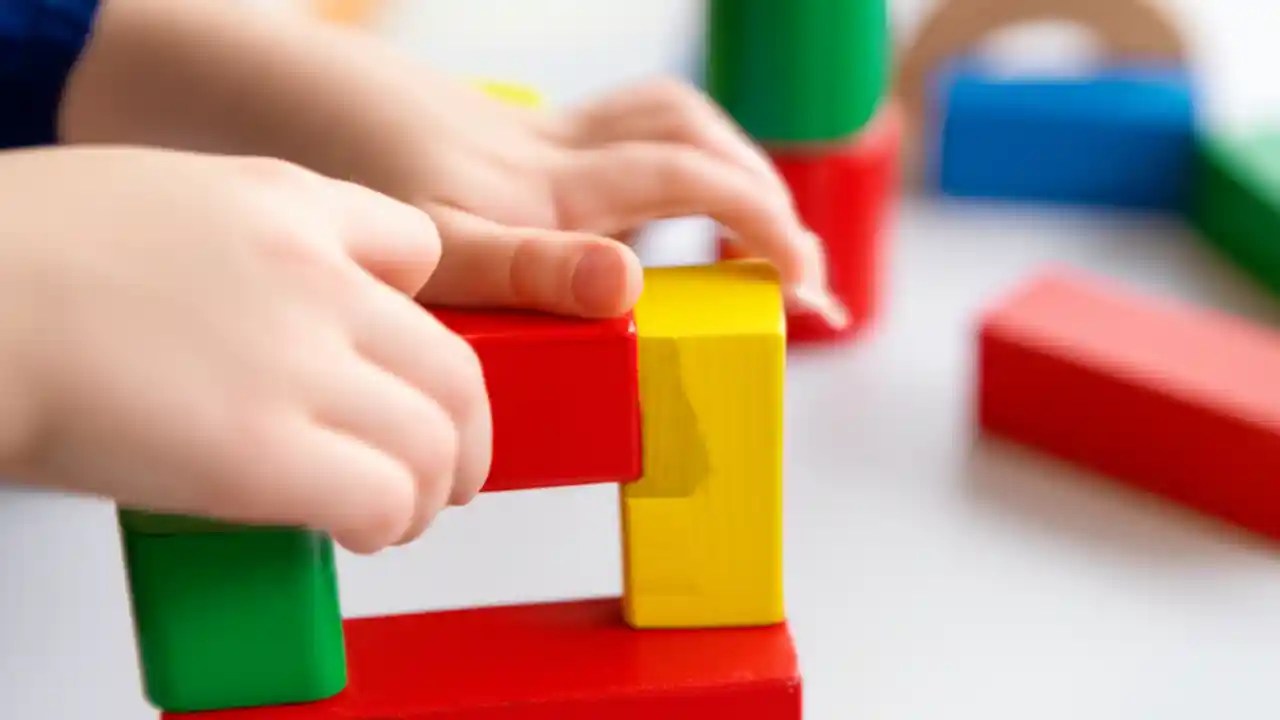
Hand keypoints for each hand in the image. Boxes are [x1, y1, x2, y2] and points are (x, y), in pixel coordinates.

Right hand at [0, 146, 487, 553]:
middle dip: (463, 435)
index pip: (419, 251)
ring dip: (429, 493)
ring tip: (395, 517)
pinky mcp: (262, 452)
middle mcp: (314, 276)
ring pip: (436, 440)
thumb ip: (253, 245)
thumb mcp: (164, 200)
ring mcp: (294, 362)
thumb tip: (298, 325)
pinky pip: (383, 498)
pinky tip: (354, 534)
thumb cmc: (21, 261)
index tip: (401, 374)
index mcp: (287, 204)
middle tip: (444, 474)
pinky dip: (386, 524)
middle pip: (454, 367)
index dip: (420, 327)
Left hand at [60, 0, 846, 325]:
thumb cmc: (302, 160)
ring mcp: (517, 138)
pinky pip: (595, 138)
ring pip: (649, 121)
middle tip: (795, 272)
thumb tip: (629, 285)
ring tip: (740, 235)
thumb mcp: (414, 242)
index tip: (814, 293)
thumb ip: (520, 269)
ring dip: (713, 168)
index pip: (690, 179)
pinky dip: (643, 168)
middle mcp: (539, 156)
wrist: (212, 89)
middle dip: (758, 196)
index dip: (767, 227)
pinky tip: (635, 228)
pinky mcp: (493, 137)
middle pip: (686, 137)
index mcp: (536, 189)